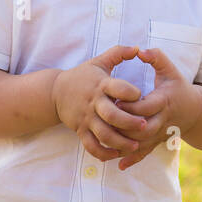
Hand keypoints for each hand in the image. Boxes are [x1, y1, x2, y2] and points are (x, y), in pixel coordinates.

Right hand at [52, 45, 148, 161]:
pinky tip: (115, 154)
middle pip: (113, 115)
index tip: (141, 96)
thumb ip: (119, 53)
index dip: (131, 92)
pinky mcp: (80, 130)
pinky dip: (103, 152)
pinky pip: (91, 146)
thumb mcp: (99, 62)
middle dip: (130, 122)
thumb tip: (138, 47)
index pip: (118, 88)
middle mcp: (94, 102)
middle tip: (145, 125)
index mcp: (101, 85)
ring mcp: (86, 118)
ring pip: (104, 134)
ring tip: (135, 145)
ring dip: (121, 142)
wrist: (55, 92)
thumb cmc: (82, 76)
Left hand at [112, 47, 201, 170]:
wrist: (196, 111)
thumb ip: (156, 57)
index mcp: (164, 101)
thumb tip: (140, 50)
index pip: (145, 106)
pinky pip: (145, 153)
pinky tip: (119, 165)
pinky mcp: (158, 142)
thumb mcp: (170, 70)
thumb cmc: (178, 86)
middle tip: (105, 121)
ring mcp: (160, 133)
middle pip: (142, 128)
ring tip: (105, 139)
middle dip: (123, 126)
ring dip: (124, 144)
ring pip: (141, 143)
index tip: (114, 99)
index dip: (129, 105)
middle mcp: (162, 120)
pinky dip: (133, 160)